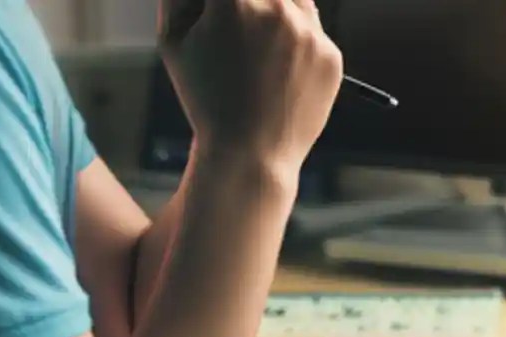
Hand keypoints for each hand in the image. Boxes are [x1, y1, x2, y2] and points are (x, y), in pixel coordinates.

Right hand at [158, 0, 342, 171]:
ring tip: (258, 47)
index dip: (222, 3)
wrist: (252, 152)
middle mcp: (278, 8)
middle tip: (236, 28)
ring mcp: (310, 32)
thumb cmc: (206, 99)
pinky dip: (297, 40)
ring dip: (276, 9)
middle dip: (246, 4)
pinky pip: (314, 31)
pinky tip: (277, 70)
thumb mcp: (173, 38)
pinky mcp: (332, 55)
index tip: (217, 14)